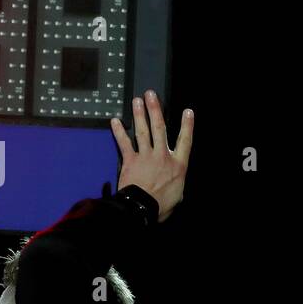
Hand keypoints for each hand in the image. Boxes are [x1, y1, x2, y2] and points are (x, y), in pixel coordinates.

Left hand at [110, 91, 192, 221]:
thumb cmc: (161, 205)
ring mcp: (145, 157)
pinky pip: (124, 144)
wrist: (142, 209)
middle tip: (151, 94)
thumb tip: (176, 181)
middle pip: (160, 128)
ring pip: (143, 132)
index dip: (187, 125)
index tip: (188, 111)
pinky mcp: (130, 161)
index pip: (185, 141)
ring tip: (137, 100)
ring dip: (140, 115)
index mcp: (178, 165)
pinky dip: (119, 132)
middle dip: (155, 110)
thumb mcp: (178, 195)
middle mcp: (162, 156)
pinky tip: (114, 121)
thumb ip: (177, 183)